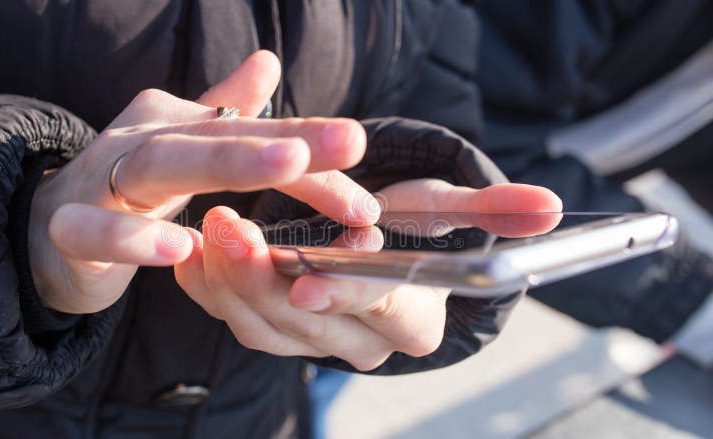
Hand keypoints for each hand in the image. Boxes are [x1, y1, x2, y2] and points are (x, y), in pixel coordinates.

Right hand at [29, 51, 378, 313]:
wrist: (45, 234)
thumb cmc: (124, 192)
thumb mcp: (181, 149)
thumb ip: (224, 113)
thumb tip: (268, 60)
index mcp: (173, 125)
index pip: (252, 134)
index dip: (311, 146)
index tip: (366, 155)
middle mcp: (139, 142)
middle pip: (216, 137)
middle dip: (284, 138)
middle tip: (350, 140)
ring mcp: (99, 181)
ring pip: (158, 165)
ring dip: (224, 164)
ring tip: (286, 164)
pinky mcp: (68, 230)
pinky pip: (94, 231)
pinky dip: (134, 239)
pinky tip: (181, 250)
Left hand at [174, 183, 560, 369]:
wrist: (373, 249)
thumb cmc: (415, 228)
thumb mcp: (451, 211)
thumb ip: (494, 209)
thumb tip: (548, 208)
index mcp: (409, 317)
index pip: (379, 312)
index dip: (346, 296)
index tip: (306, 277)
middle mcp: (359, 342)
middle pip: (309, 325)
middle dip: (266, 281)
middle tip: (232, 227)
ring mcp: (311, 341)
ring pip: (263, 328)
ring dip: (229, 281)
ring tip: (208, 230)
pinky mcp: (273, 329)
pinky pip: (233, 319)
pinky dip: (209, 288)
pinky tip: (192, 251)